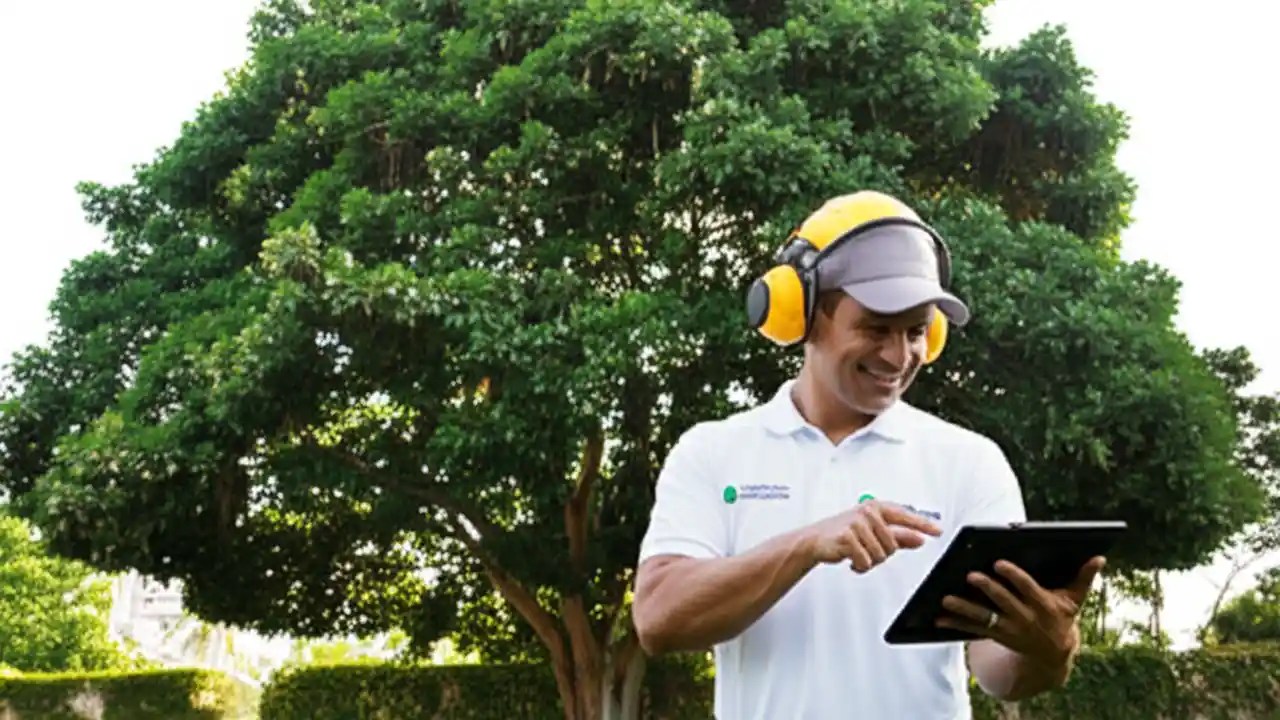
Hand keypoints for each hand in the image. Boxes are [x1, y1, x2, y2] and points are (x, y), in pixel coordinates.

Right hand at [806, 500, 942, 572]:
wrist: (814, 540)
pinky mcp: (848, 536)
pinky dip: (860, 566)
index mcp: (877, 508)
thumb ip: (898, 535)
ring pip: (880, 555)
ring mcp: (857, 523)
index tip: (938, 531)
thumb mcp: (873, 532)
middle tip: (866, 551)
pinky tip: (851, 561)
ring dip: (870, 562)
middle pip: (893, 544)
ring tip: (857, 555)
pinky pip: (866, 560)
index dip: (923, 524)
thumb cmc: (844, 533)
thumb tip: (920, 539)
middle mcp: (868, 512)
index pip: (905, 515)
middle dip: (882, 554)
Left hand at [937, 556, 1105, 667]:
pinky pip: (974, 630)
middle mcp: (1026, 618)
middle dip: (987, 589)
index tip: (999, 562)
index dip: (1014, 576)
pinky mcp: (997, 637)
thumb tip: (1099, 557)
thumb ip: (1084, 577)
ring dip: (964, 609)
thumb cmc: (1062, 617)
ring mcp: (1010, 630)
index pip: (1028, 588)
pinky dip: (956, 624)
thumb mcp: (1075, 599)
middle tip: (969, 575)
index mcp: (1043, 605)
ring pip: (984, 618)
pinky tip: (939, 618)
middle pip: (1003, 602)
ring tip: (946, 599)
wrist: (1054, 654)